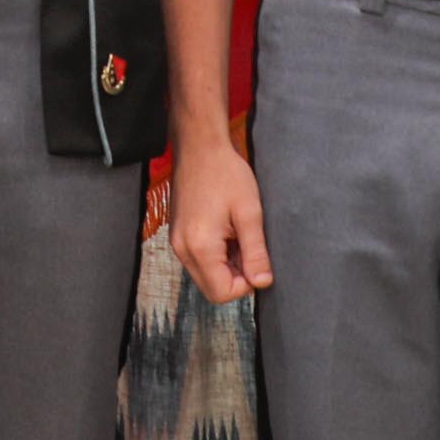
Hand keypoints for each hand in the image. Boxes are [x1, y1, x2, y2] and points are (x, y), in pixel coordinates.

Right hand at [168, 135, 274, 303]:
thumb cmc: (225, 174)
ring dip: (226, 265)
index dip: (246, 283)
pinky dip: (215, 254)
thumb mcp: (249, 213)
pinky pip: (197, 260)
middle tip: (248, 246)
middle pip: (211, 289)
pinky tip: (225, 229)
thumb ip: (256, 252)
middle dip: (235, 276)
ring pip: (205, 275)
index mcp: (200, 246)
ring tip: (236, 234)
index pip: (222, 293)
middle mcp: (182, 249)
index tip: (257, 258)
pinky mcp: (177, 235)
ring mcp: (176, 242)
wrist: (199, 147)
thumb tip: (262, 283)